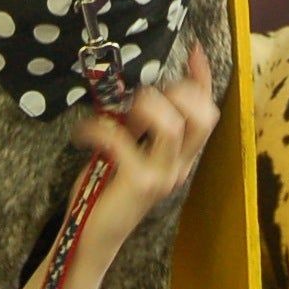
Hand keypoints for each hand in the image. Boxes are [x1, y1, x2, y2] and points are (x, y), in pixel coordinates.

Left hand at [74, 45, 218, 245]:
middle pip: (203, 117)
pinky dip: (99, 128)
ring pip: (173, 125)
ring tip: (124, 112)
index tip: (194, 51)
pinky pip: (123, 140)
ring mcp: (162, 177)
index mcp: (180, 159)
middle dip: (178, 91)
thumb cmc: (107, 194)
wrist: (93, 237)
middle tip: (147, 95)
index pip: (205, 115)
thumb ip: (140, 129)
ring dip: (146, 106)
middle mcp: (179, 167)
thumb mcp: (129, 154)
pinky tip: (83, 133)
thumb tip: (140, 98)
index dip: (202, 80)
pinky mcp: (139, 183)